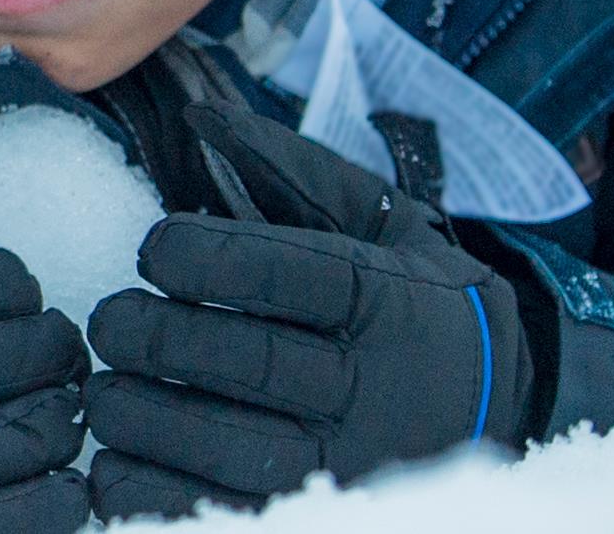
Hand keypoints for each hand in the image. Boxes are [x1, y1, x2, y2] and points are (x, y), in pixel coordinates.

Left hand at [85, 103, 529, 519]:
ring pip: (226, 448)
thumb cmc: (414, 298)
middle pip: (248, 362)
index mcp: (388, 301)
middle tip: (108, 321)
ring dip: (138, 416)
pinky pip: (217, 515)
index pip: (288, 272)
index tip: (152, 248)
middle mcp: (375, 387)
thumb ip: (295, 171)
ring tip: (104, 387)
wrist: (509, 405)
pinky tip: (118, 455)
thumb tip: (201, 119)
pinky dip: (149, 490)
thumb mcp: (384, 223)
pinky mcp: (324, 512)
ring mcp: (350, 464)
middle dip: (152, 336)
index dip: (203, 257)